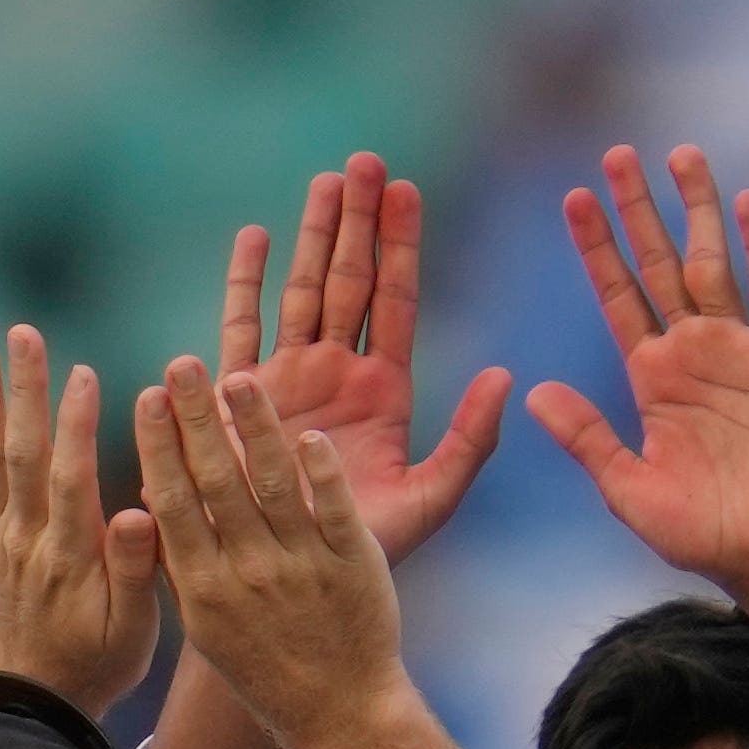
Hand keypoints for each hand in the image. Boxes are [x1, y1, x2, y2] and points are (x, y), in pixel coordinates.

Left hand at [0, 324, 164, 716]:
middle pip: (22, 453)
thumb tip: (137, 514)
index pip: (72, 477)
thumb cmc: (95, 662)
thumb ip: (134, 570)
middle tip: (23, 335)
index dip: (75, 425)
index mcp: (71, 556)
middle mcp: (26, 538)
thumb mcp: (134, 630)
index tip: (83, 373)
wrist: (28, 699)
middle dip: (24, 391)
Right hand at [127, 359, 414, 748]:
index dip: (159, 447)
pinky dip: (321, 475)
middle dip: (196, 421)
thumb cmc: (263, 662)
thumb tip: (147, 497)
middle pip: (216, 483)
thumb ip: (179, 558)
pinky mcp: (352, 566)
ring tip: (239, 378)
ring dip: (255, 430)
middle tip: (182, 364)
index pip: (174, 502)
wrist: (336, 710)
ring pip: (273, 487)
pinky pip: (335, 512)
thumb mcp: (206, 621)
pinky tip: (309, 437)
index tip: (147, 396)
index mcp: (203, 585)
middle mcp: (248, 572)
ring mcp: (302, 568)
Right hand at [223, 152, 511, 560]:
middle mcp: (337, 377)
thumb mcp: (431, 498)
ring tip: (327, 179)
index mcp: (384, 393)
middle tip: (368, 160)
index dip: (400, 245)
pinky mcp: (242, 398)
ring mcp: (288, 381)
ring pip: (302, 290)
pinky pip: (242, 327)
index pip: (395, 302)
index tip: (408, 188)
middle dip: (359, 220)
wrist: (295, 587)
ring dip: (314, 235)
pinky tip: (256, 235)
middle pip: (350, 280)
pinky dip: (248, 282)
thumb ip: (471, 441)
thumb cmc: (366, 556)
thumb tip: (506, 375)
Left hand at [528, 143, 748, 596]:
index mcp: (650, 377)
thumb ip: (586, 438)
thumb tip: (533, 392)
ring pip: (712, 263)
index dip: (596, 248)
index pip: (617, 295)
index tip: (575, 199)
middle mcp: (692, 352)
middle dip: (639, 210)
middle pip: (659, 263)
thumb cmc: (697, 532)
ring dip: (697, 210)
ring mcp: (738, 352)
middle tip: (616, 154)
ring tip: (682, 154)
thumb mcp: (626, 487)